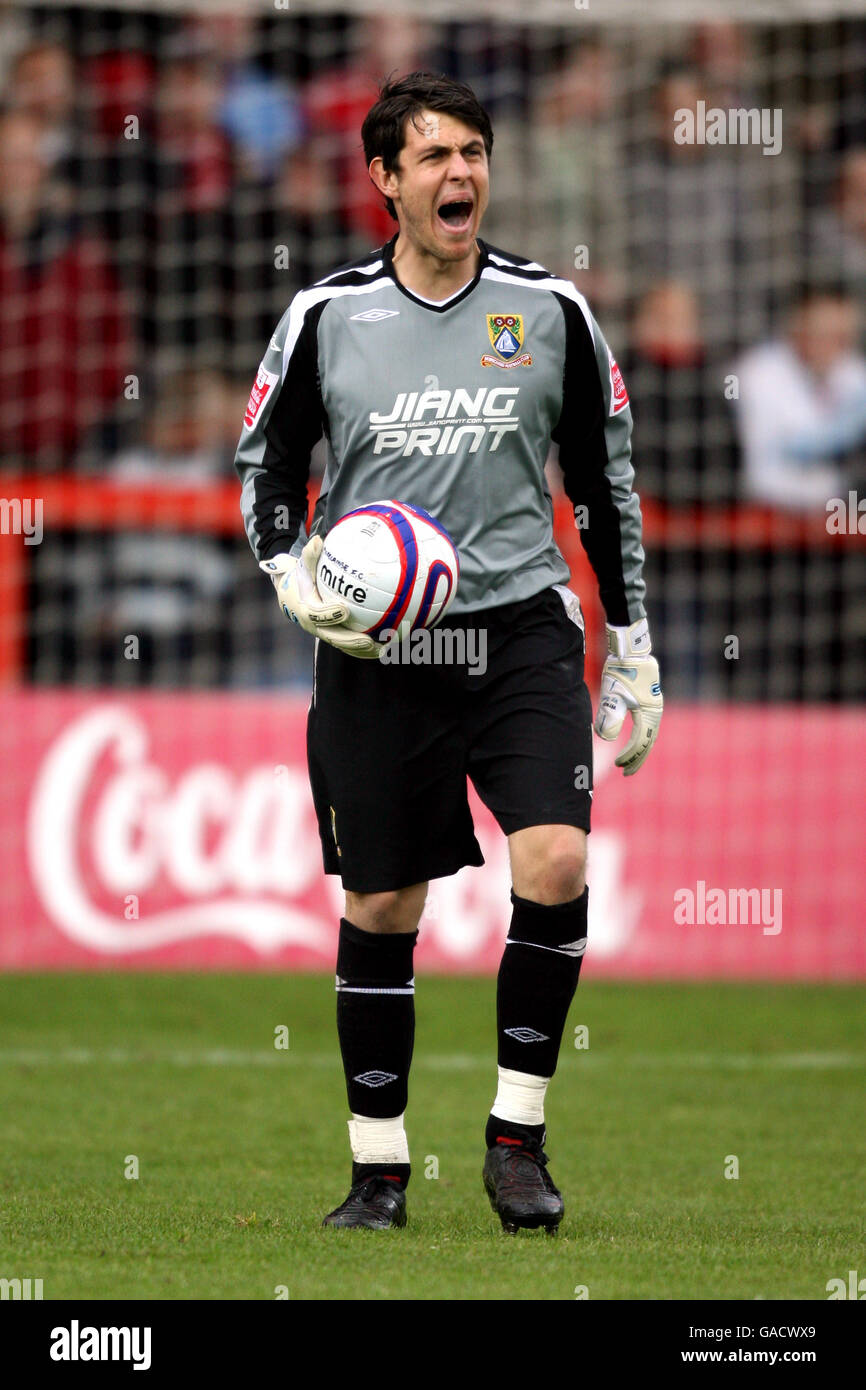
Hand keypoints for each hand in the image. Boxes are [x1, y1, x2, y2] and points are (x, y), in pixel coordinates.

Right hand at [259, 537, 381, 658]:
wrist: (292, 596)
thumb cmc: (301, 578)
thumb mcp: (303, 566)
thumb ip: (310, 555)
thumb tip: (318, 540)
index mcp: (306, 609)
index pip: (316, 615)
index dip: (329, 614)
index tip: (344, 610)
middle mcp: (314, 626)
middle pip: (333, 637)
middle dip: (351, 640)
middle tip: (368, 640)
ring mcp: (324, 633)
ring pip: (344, 645)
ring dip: (362, 650)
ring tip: (382, 649)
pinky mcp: (333, 637)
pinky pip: (350, 647)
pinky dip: (365, 650)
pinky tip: (384, 648)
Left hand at [594, 618, 661, 775]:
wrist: (630, 650)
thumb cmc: (620, 671)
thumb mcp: (612, 694)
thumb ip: (609, 717)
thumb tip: (606, 739)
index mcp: (649, 712)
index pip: (640, 742)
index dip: (629, 756)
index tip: (617, 765)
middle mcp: (655, 711)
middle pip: (648, 742)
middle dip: (637, 759)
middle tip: (626, 773)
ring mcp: (653, 706)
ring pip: (649, 735)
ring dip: (640, 750)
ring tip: (629, 762)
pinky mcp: (649, 701)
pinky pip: (647, 726)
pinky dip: (641, 738)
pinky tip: (634, 742)